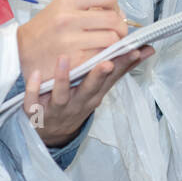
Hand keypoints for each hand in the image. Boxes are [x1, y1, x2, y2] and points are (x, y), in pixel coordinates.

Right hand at [16, 0, 127, 83]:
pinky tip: (99, 56)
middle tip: (116, 33)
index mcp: (68, 1)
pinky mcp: (73, 61)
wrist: (18, 53)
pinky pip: (102, 56)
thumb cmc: (43, 29)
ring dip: (115, 44)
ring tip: (107, 45)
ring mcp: (71, 41)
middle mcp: (69, 19)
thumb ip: (87, 6)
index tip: (110, 13)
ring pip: (112, 39)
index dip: (114, 5)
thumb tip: (117, 11)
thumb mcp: (60, 8)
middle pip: (114, 19)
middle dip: (121, 27)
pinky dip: (106, 57)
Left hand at [24, 45, 154, 146]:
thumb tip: (148, 49)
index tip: (134, 50)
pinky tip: (34, 73)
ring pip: (62, 95)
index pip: (112, 78)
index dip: (124, 65)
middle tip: (106, 62)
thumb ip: (122, 68)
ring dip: (63, 79)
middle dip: (99, 76)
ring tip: (64, 58)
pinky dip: (33, 89)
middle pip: (91, 89)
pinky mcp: (37, 112)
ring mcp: (58, 108)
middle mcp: (79, 102)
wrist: (52, 131)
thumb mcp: (103, 87)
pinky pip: (33, 103)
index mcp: (96, 94)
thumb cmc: (80, 101)